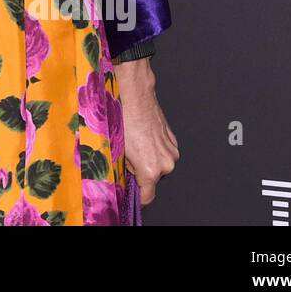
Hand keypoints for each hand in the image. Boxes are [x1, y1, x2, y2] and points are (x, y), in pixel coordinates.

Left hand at [112, 59, 177, 203]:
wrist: (134, 95)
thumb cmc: (123, 120)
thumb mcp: (117, 150)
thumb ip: (123, 170)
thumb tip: (124, 178)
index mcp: (150, 169)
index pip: (147, 197)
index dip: (137, 197)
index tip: (130, 194)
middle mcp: (166, 163)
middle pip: (152, 179)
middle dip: (139, 172)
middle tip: (126, 157)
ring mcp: (172, 151)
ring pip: (158, 165)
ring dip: (147, 160)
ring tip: (134, 144)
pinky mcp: (174, 141)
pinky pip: (163, 153)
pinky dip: (153, 150)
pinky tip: (142, 137)